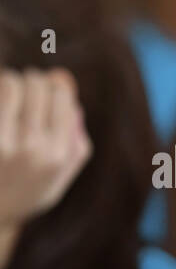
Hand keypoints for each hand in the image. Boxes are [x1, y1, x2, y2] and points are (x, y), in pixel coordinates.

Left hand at [0, 68, 92, 228]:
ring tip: (10, 90)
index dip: (56, 86)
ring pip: (9, 84)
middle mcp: (32, 148)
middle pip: (36, 86)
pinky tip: (0, 97)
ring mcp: (2, 143)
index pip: (61, 96)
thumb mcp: (64, 170)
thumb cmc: (31, 188)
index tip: (49, 91)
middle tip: (29, 88)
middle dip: (33, 81)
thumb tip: (64, 81)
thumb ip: (74, 132)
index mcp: (58, 155)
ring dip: (10, 81)